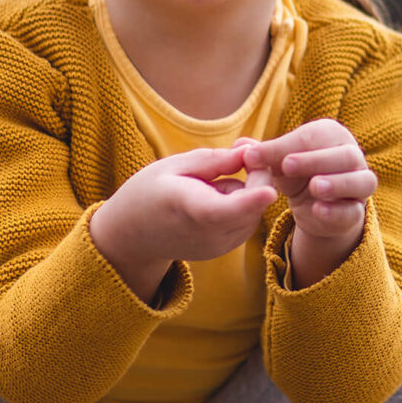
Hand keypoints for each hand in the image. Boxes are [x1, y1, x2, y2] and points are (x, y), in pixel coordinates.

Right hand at [90, 145, 278, 300]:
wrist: (131, 235)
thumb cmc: (148, 192)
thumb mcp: (173, 165)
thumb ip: (213, 160)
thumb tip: (249, 152)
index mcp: (193, 210)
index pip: (229, 208)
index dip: (253, 197)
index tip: (270, 189)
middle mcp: (210, 235)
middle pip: (255, 203)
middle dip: (255, 176)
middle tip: (234, 155)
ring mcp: (220, 247)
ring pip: (256, 210)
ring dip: (245, 192)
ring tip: (209, 186)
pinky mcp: (225, 250)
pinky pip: (248, 221)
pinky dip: (240, 206)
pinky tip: (213, 200)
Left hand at [239, 119, 376, 287]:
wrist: (314, 206)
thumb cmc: (296, 173)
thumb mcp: (276, 162)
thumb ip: (261, 154)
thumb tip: (242, 148)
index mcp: (332, 135)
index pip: (312, 136)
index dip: (284, 145)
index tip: (255, 156)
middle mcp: (353, 156)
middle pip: (345, 155)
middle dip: (315, 160)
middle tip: (287, 166)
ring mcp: (359, 185)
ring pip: (361, 181)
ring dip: (338, 183)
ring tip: (315, 187)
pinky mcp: (357, 212)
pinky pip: (353, 211)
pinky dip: (337, 211)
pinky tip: (317, 210)